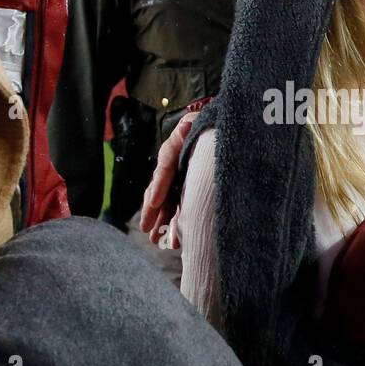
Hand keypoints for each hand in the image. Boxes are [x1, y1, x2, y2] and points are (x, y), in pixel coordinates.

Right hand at [139, 110, 197, 248]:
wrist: (218, 128)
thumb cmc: (209, 124)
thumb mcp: (199, 124)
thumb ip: (190, 129)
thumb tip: (185, 129)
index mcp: (175, 148)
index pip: (165, 167)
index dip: (159, 184)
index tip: (154, 201)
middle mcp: (173, 167)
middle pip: (160, 190)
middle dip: (153, 212)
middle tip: (147, 229)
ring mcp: (179, 180)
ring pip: (167, 204)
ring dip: (163, 223)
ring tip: (157, 241)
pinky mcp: (187, 192)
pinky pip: (179, 209)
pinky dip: (176, 225)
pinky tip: (175, 241)